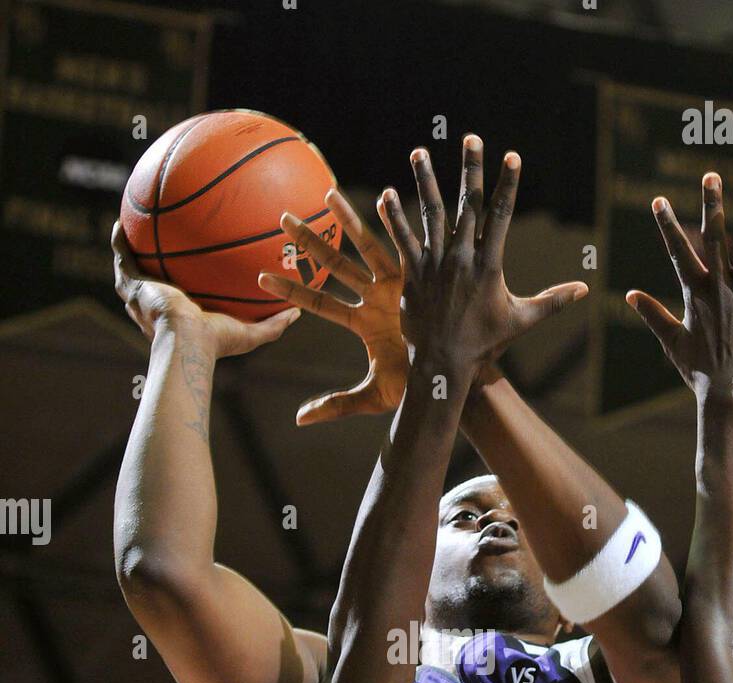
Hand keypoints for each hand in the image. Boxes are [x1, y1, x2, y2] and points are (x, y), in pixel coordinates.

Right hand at [111, 222, 299, 358]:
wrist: (186, 343)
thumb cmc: (216, 344)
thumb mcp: (250, 333)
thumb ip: (273, 323)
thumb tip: (298, 313)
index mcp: (181, 316)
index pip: (180, 295)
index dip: (183, 279)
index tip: (192, 263)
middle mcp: (157, 306)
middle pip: (152, 278)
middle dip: (155, 259)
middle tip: (162, 239)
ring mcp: (141, 296)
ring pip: (130, 266)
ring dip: (131, 246)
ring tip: (132, 223)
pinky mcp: (132, 286)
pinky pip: (122, 257)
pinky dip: (120, 240)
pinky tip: (122, 222)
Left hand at [257, 189, 407, 423]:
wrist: (455, 378)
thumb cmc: (418, 388)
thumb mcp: (374, 396)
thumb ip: (336, 404)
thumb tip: (298, 420)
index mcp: (362, 322)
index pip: (318, 302)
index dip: (290, 291)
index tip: (260, 277)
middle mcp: (375, 298)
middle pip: (334, 264)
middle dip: (309, 241)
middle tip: (282, 217)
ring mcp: (397, 286)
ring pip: (365, 247)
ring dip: (346, 221)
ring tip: (327, 194)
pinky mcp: (422, 280)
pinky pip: (405, 247)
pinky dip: (394, 224)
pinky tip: (384, 200)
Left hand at [378, 136, 586, 376]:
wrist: (444, 365)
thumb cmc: (484, 344)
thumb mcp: (521, 320)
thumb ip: (552, 300)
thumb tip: (584, 289)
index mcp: (488, 265)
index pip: (500, 215)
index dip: (506, 184)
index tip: (511, 156)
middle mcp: (461, 258)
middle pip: (466, 204)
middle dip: (470, 169)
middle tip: (471, 138)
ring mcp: (434, 264)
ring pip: (429, 213)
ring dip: (425, 180)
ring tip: (420, 152)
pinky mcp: (412, 274)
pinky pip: (401, 239)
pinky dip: (394, 216)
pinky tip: (387, 193)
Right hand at [625, 174, 732, 403]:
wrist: (727, 392)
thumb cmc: (697, 371)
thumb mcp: (671, 341)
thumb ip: (652, 313)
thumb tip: (628, 295)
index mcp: (693, 294)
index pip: (678, 252)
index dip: (668, 225)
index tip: (658, 200)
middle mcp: (718, 288)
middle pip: (715, 238)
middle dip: (711, 205)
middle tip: (711, 175)